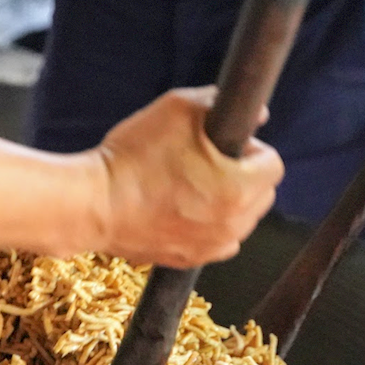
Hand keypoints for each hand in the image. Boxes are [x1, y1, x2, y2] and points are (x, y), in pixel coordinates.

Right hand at [90, 87, 283, 269]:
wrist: (92, 204)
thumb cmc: (133, 157)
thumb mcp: (177, 109)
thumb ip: (218, 103)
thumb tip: (256, 114)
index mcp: (239, 188)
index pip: (272, 165)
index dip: (251, 148)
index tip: (224, 145)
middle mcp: (233, 225)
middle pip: (262, 195)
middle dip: (244, 177)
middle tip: (206, 163)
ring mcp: (211, 248)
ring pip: (241, 221)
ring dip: (228, 203)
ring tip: (191, 187)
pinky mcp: (189, 260)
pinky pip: (216, 242)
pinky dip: (208, 227)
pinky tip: (181, 210)